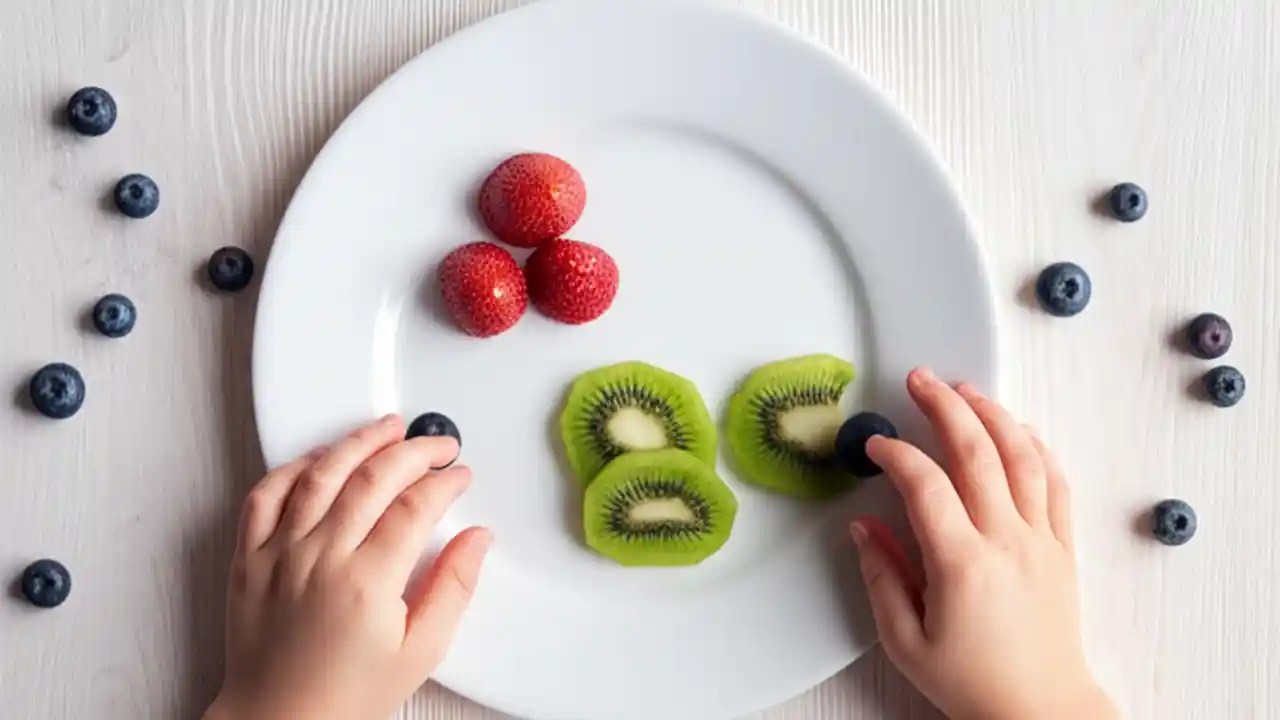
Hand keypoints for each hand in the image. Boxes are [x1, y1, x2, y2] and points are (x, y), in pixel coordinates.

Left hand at [205, 414, 491, 719]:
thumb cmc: (344, 698)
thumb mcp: (420, 652)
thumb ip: (453, 588)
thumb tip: (476, 539)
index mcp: (367, 583)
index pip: (415, 506)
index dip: (444, 481)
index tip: (459, 475)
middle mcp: (320, 559)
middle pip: (374, 477)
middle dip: (415, 450)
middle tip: (437, 444)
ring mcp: (279, 554)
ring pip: (321, 473)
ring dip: (358, 441)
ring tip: (386, 428)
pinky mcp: (249, 558)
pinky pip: (265, 494)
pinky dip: (293, 467)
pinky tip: (320, 457)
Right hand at [852, 369, 1116, 719]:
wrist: (1041, 711)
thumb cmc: (974, 685)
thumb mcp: (906, 642)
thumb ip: (881, 576)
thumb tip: (864, 527)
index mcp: (962, 565)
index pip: (926, 486)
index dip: (896, 454)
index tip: (875, 444)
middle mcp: (1007, 542)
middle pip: (978, 452)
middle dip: (945, 406)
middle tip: (921, 380)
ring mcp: (1041, 541)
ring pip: (1023, 457)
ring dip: (993, 414)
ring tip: (967, 389)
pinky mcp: (1062, 548)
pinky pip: (1056, 484)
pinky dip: (1037, 448)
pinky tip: (1019, 429)